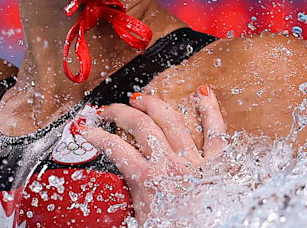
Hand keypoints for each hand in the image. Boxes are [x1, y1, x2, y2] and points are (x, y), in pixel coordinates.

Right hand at [79, 86, 227, 225]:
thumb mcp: (141, 219)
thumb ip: (132, 198)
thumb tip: (124, 191)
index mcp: (148, 181)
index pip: (114, 148)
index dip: (96, 136)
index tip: (87, 129)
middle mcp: (169, 164)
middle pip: (139, 125)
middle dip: (119, 112)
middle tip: (109, 110)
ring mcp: (194, 159)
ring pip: (170, 119)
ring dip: (152, 104)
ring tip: (141, 98)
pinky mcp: (219, 160)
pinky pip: (215, 128)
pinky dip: (209, 108)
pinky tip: (203, 92)